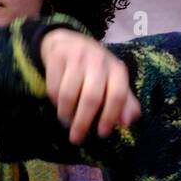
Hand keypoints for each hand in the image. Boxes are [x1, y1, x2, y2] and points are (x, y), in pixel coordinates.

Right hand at [41, 28, 140, 144]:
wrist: (67, 42)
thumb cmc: (95, 68)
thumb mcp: (113, 81)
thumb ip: (124, 102)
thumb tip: (127, 123)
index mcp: (117, 69)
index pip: (117, 95)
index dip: (110, 117)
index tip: (102, 134)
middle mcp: (98, 62)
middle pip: (91, 97)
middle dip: (83, 121)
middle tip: (77, 138)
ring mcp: (76, 58)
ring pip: (68, 94)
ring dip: (66, 113)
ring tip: (66, 122)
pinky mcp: (56, 58)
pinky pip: (53, 87)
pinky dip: (54, 102)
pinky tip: (59, 106)